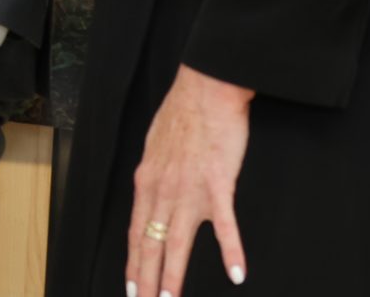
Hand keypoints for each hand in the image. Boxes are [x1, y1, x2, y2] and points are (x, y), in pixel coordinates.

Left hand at [127, 65, 253, 296]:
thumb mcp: (154, 148)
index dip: (134, 262)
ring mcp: (190, 190)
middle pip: (151, 243)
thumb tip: (151, 193)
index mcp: (147, 182)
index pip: (136, 231)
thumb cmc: (182, 116)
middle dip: (147, 278)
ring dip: (174, 274)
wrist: (205, 91)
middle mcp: (163, 190)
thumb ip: (154, 176)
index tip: (132, 287)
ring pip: (177, 241)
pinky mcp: (219, 184)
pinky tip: (237, 273)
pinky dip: (231, 251)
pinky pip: (225, 225)